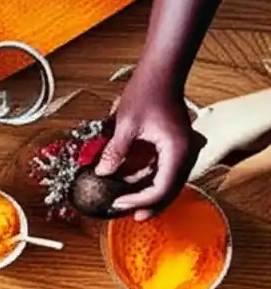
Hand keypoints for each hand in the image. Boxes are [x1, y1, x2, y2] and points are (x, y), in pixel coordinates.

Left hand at [97, 71, 204, 219]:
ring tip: (126, 199)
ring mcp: (183, 149)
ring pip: (168, 180)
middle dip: (149, 203)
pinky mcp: (176, 145)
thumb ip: (115, 152)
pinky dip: (149, 176)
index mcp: (177, 151)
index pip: (161, 188)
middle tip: (130, 215)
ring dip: (148, 191)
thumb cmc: (148, 92)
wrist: (161, 73)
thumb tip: (103, 173)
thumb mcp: (126, 125)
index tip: (118, 204)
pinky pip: (165, 168)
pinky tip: (130, 180)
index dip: (139, 200)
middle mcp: (186, 153)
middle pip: (170, 189)